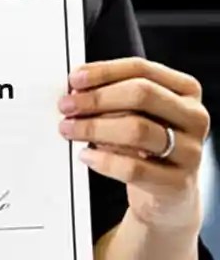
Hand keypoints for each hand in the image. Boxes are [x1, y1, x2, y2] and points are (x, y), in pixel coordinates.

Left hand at [58, 57, 210, 230]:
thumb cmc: (148, 143)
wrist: (169, 191)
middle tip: (66, 106)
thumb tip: (77, 90)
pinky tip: (86, 155)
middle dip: (97, 99)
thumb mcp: (138, 113)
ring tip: (70, 129)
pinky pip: (134, 168)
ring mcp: (190, 151)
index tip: (74, 79)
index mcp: (185, 91)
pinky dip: (103, 160)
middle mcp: (194, 117)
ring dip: (94, 127)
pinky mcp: (177, 182)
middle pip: (142, 95)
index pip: (141, 69)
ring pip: (137, 130)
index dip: (104, 71)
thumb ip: (114, 96)